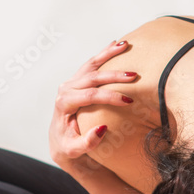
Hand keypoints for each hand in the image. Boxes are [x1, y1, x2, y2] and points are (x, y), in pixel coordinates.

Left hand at [48, 39, 136, 166]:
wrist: (59, 138)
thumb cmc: (68, 145)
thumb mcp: (74, 149)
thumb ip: (87, 142)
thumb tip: (102, 128)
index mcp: (63, 103)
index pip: (89, 95)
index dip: (109, 96)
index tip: (128, 101)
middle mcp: (66, 89)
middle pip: (92, 77)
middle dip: (114, 75)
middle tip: (134, 76)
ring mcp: (71, 81)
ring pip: (92, 64)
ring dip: (109, 54)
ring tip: (126, 45)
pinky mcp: (77, 79)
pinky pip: (92, 63)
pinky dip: (105, 53)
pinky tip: (117, 44)